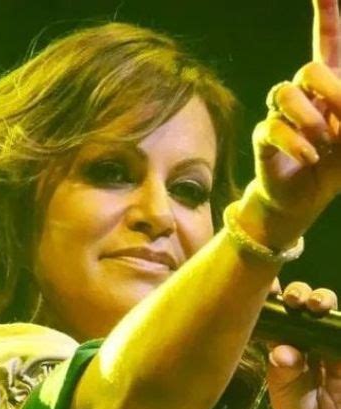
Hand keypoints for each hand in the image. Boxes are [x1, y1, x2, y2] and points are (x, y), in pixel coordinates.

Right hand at [250, 0, 340, 238]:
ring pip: (283, 93)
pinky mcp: (264, 139)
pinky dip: (295, 143)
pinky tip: (310, 157)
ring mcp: (280, 117)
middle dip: (329, 90)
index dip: (325, 13)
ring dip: (309, 118)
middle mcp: (303, 96)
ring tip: (322, 142)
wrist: (306, 199)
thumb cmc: (335, 166)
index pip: (328, 41)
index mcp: (329, 88)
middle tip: (340, 119)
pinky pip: (272, 128)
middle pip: (308, 69)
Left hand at [267, 281, 340, 408]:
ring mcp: (325, 335)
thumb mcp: (286, 395)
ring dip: (322, 298)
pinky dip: (340, 320)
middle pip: (300, 300)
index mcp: (280, 338)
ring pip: (325, 305)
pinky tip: (337, 318)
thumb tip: (284, 352)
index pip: (273, 310)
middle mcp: (301, 331)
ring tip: (318, 305)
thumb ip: (284, 374)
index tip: (269, 288)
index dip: (271, 295)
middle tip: (295, 300)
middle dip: (298, 293)